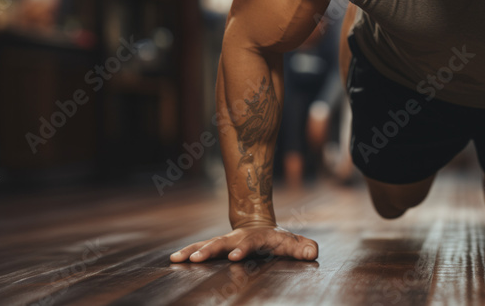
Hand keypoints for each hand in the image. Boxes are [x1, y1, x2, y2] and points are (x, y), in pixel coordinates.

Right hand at [170, 224, 317, 262]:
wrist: (259, 225)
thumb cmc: (278, 240)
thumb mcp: (292, 243)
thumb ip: (303, 247)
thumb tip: (312, 252)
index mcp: (257, 237)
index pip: (249, 243)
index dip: (243, 249)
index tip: (234, 257)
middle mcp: (237, 238)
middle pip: (221, 242)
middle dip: (209, 250)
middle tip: (196, 258)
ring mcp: (225, 241)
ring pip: (206, 244)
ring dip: (192, 250)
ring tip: (177, 258)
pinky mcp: (215, 246)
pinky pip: (199, 248)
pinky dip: (187, 252)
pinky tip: (173, 259)